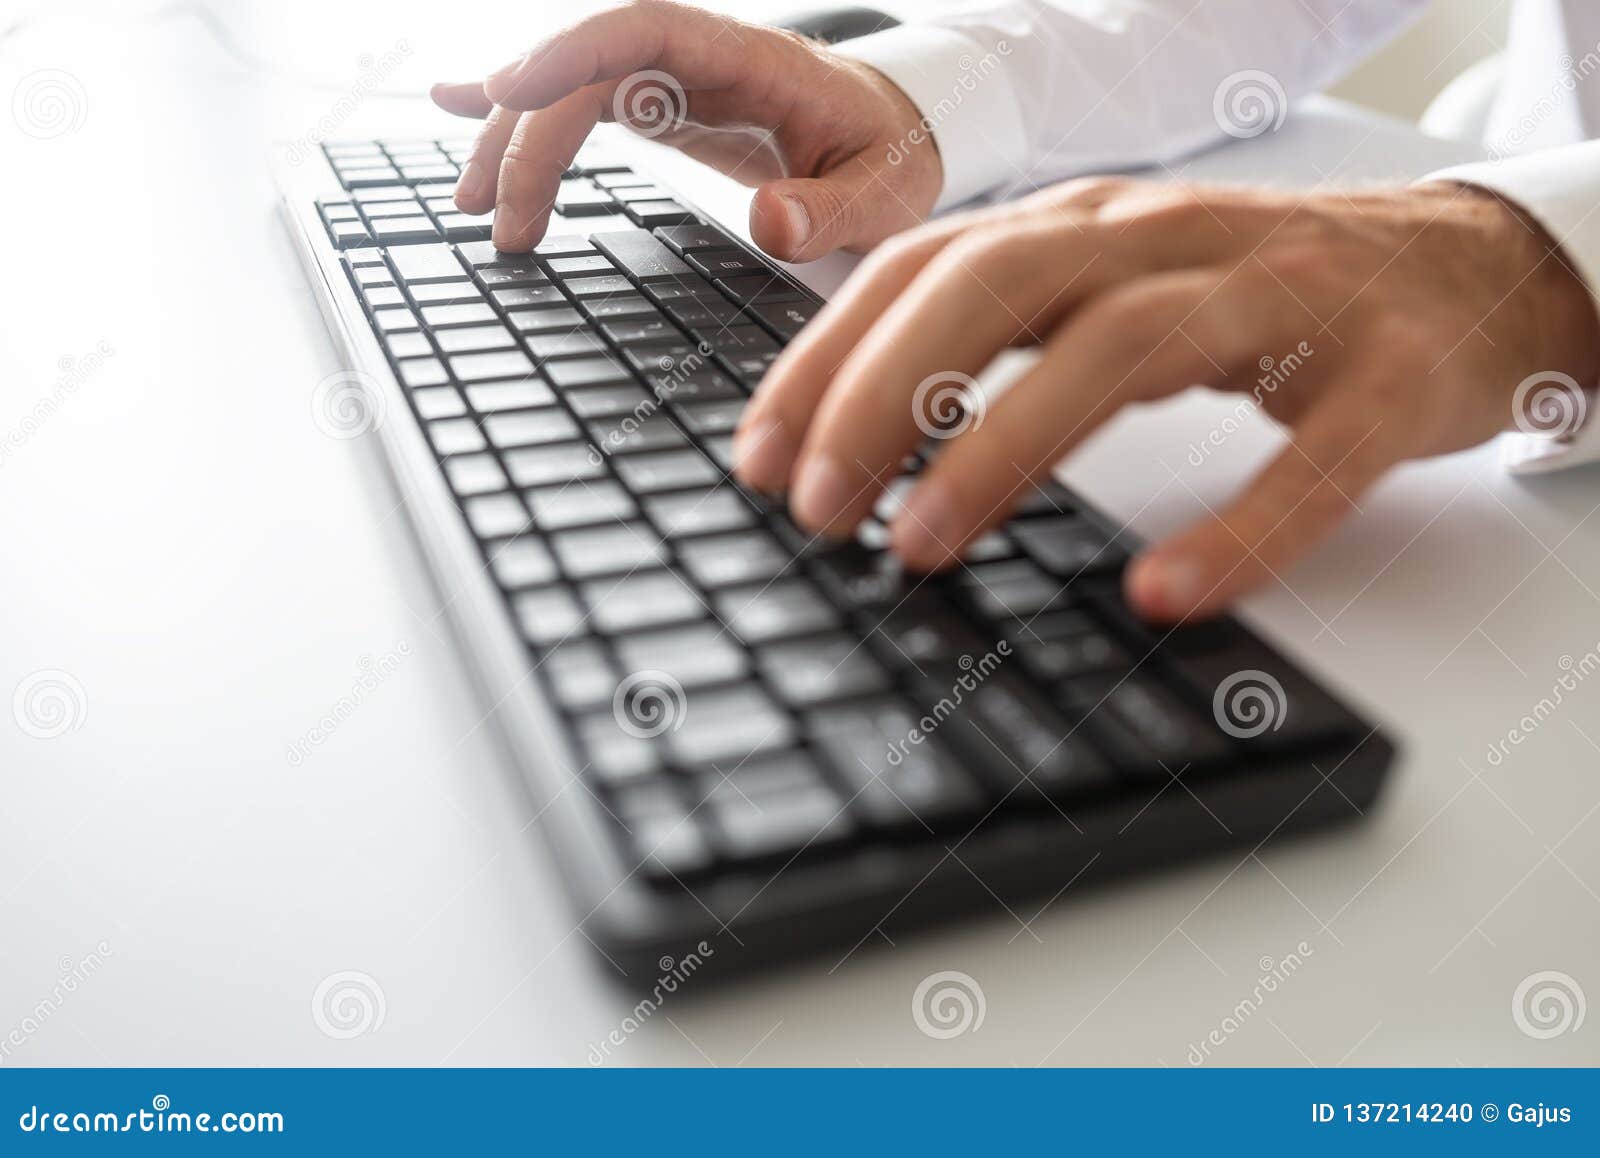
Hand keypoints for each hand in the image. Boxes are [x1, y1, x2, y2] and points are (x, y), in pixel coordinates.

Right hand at [431, 0, 940, 256]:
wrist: (901, 130)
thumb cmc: (894, 150)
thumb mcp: (887, 191)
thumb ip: (834, 208)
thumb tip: (771, 221)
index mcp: (754, 61)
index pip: (644, 31)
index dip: (569, 52)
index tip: (508, 93)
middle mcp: (701, 59)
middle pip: (588, 73)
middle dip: (529, 138)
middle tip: (501, 221)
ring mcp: (676, 80)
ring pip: (574, 91)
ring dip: (518, 142)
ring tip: (480, 207)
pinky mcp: (664, 106)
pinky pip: (585, 99)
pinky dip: (527, 109)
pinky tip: (464, 112)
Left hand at [733, 178, 1599, 620]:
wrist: (1471, 269)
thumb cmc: (1266, 298)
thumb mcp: (1116, 291)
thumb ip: (1006, 340)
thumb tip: (859, 439)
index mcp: (1094, 225)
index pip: (928, 266)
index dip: (829, 358)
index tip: (758, 459)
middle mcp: (1173, 238)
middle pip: (1000, 285)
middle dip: (884, 395)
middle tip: (815, 509)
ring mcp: (1285, 294)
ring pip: (1124, 345)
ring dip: (1002, 448)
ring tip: (921, 548)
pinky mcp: (1390, 374)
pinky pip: (1312, 455)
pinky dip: (1235, 526)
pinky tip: (1163, 591)